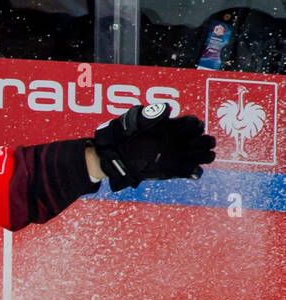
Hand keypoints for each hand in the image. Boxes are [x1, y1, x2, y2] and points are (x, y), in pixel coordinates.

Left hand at [91, 103, 214, 189]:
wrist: (112, 154)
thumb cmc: (123, 134)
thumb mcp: (135, 120)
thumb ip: (151, 114)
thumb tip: (167, 109)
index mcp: (173, 127)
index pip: (195, 124)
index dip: (196, 126)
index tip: (188, 128)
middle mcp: (178, 141)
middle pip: (205, 140)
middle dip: (205, 141)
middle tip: (192, 144)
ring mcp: (176, 156)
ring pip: (202, 155)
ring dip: (204, 156)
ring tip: (191, 156)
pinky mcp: (171, 171)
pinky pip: (191, 172)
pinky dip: (195, 172)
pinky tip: (190, 170)